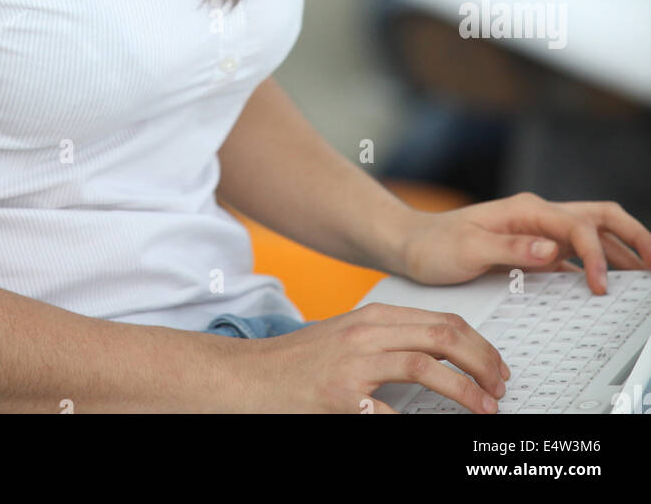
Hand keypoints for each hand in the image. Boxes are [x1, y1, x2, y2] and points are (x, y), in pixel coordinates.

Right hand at [239, 302, 509, 413]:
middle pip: (444, 335)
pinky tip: (435, 430)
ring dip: (465, 389)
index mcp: (374, 317)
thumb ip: (388, 342)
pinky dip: (418, 421)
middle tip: (499, 388)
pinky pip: (391, 410)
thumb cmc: (297, 363)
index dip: (479, 344)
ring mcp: (354, 362)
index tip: (496, 368)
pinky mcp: (341, 394)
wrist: (248, 376)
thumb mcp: (348, 338)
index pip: (443, 320)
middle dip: (482, 362)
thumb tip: (436, 359)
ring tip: (484, 407)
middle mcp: (367, 332)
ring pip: (427, 364)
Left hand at [398, 191, 650, 294]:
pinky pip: (575, 249)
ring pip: (592, 230)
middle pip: (598, 216)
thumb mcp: (469, 250)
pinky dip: (598, 260)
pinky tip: (608, 277)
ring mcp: (536, 229)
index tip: (600, 286)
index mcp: (525, 210)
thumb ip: (512, 250)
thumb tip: (552, 251)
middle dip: (632, 235)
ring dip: (621, 246)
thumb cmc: (434, 246)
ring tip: (644, 270)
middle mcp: (536, 215)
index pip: (577, 227)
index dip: (596, 255)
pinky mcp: (532, 247)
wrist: (410, 244)